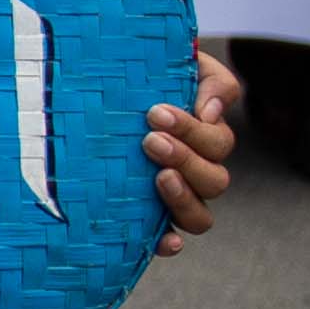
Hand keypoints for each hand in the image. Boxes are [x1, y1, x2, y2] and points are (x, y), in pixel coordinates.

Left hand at [148, 45, 239, 254]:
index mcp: (202, 137)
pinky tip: (168, 241)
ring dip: (184, 198)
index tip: (155, 113)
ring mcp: (171, 198)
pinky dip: (171, 243)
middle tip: (150, 140)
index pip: (216, 143)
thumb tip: (212, 113)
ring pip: (201, 216)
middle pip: (215, 180)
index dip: (193, 131)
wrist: (93, 92)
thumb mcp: (175, 65)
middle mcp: (192, 171)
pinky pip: (168, 240)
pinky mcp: (146, 219)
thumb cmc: (136, 77)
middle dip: (185, 159)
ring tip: (158, 177)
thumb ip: (209, 80)